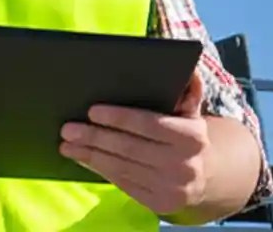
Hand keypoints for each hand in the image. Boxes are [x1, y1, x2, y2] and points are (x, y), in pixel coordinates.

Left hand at [60, 71, 210, 215]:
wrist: (206, 176)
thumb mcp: (191, 113)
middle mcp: (185, 165)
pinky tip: (83, 158)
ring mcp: (173, 188)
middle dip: (94, 137)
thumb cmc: (186, 135)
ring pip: (121, 167)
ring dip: (89, 155)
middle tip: (68, 128)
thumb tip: (187, 69)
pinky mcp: (160, 203)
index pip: (149, 124)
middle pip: (129, 147)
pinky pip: (123, 183)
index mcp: (192, 137)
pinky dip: (99, 169)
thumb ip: (188, 90)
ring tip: (66, 144)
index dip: (119, 117)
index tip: (91, 110)